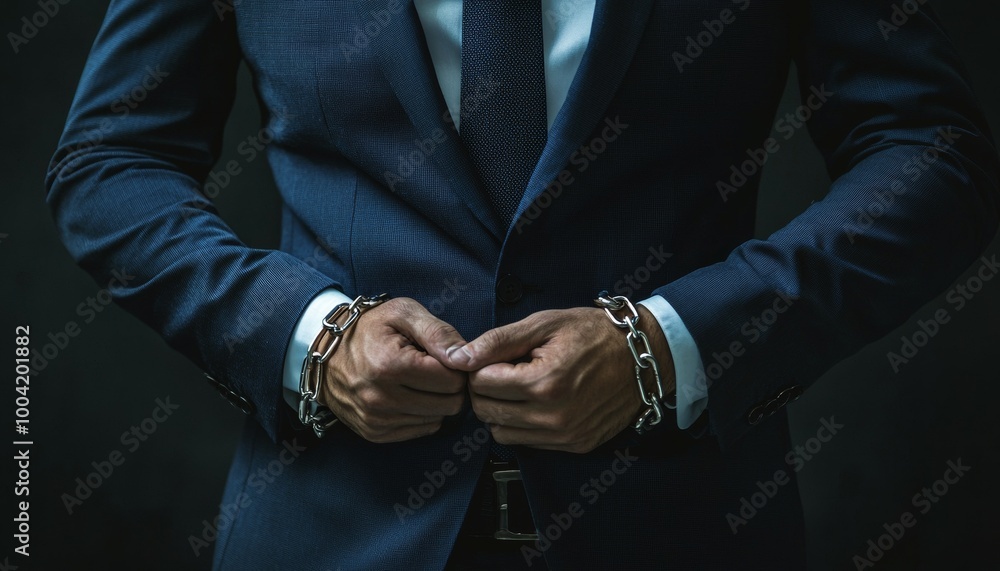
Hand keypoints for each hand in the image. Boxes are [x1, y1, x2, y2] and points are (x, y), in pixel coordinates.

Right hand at [320, 297, 467, 442]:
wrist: (325, 352)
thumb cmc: (370, 327)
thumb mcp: (404, 313)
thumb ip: (439, 333)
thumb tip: (466, 358)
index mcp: (390, 365)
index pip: (452, 381)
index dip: (455, 366)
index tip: (442, 355)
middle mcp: (380, 398)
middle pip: (450, 404)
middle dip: (450, 386)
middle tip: (435, 368)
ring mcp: (376, 419)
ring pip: (438, 419)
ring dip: (436, 400)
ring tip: (419, 379)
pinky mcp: (374, 433)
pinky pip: (421, 430)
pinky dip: (422, 413)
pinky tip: (409, 394)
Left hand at [443, 306, 674, 453]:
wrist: (643, 357)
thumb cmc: (593, 333)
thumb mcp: (544, 324)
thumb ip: (497, 341)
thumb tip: (459, 357)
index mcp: (544, 382)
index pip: (480, 385)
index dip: (480, 367)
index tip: (494, 357)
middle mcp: (553, 416)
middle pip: (486, 413)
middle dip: (486, 391)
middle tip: (503, 371)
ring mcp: (565, 435)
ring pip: (502, 434)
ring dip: (502, 411)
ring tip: (521, 387)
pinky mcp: (576, 445)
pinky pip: (529, 443)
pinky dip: (524, 424)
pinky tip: (540, 401)